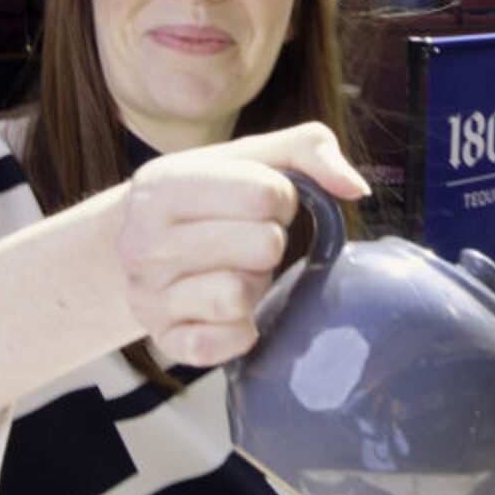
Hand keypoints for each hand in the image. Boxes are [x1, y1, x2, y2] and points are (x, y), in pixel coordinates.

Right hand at [113, 122, 368, 367]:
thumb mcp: (249, 156)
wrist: (137, 242)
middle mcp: (143, 242)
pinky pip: (223, 344)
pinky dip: (242, 329)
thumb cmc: (208, 194)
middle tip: (249, 239)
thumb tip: (357, 188)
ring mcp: (148, 296)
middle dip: (270, 241)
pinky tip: (233, 310)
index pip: (265, 194)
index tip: (262, 202)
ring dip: (255, 284)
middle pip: (262, 246)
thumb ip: (309, 150)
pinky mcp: (165, 340)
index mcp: (163, 185)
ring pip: (238, 297)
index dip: (282, 198)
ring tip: (237, 270)